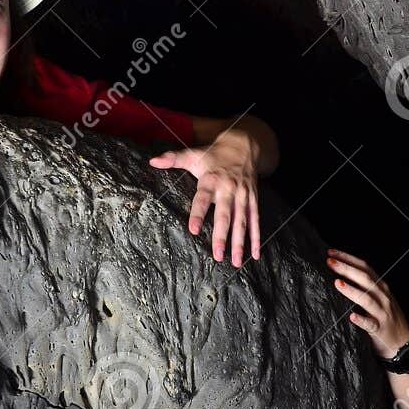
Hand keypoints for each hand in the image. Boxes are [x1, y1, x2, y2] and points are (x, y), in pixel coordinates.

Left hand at [149, 129, 262, 265]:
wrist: (244, 146)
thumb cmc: (214, 154)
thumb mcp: (193, 154)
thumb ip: (173, 159)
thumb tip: (152, 161)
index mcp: (212, 180)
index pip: (203, 199)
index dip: (198, 214)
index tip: (193, 230)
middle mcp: (229, 189)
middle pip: (225, 216)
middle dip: (222, 236)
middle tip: (218, 255)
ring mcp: (243, 196)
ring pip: (242, 222)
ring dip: (240, 243)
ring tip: (236, 262)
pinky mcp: (253, 200)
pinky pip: (255, 221)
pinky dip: (256, 238)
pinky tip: (255, 255)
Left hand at [326, 248, 408, 359]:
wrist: (403, 343)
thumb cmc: (386, 318)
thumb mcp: (379, 298)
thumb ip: (365, 286)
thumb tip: (341, 273)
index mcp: (381, 287)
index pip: (364, 267)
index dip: (348, 258)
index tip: (331, 252)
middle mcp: (383, 297)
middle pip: (365, 279)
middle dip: (347, 269)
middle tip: (330, 262)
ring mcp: (382, 313)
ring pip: (367, 299)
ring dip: (352, 290)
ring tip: (337, 283)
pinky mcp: (380, 329)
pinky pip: (370, 324)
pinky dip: (361, 319)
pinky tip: (351, 316)